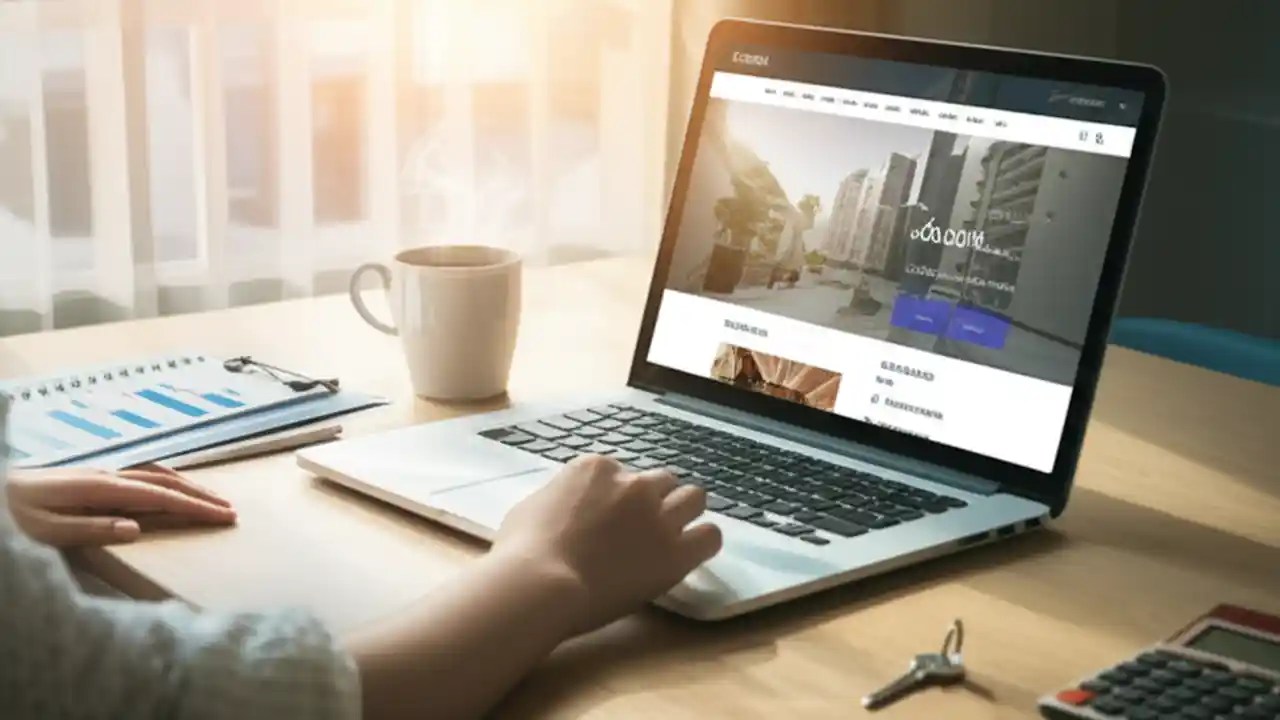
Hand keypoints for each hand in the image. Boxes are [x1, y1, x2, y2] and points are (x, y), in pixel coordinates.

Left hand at [5, 465, 236, 546]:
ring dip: (187, 486)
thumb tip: (137, 527)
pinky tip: (171, 488)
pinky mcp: (93, 478)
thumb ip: (91, 528)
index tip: (225, 516)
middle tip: (232, 510)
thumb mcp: (46, 531)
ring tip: (212, 500)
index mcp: (99, 488)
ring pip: (156, 473)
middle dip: (201, 495)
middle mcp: (106, 475)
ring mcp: (100, 473)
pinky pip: (142, 474)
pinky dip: (167, 480)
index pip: (160, 496)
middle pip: (165, 480)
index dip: (195, 507)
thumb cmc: (13, 517)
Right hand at [492, 455, 721, 633]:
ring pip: (693, 498)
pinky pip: (711, 536)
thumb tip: (564, 509)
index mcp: (597, 468)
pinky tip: (688, 555)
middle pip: (661, 482)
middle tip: (640, 530)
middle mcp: (634, 484)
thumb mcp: (533, 506)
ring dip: (683, 514)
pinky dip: (702, 542)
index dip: (617, 499)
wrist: (540, 583)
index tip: (608, 521)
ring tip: (670, 538)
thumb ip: (559, 499)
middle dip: (654, 501)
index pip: (622, 474)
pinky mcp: (676, 551)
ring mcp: (658, 516)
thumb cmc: (521, 550)